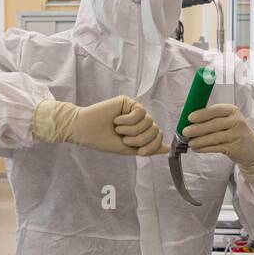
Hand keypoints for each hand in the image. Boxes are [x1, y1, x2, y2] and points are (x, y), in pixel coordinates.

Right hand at [37, 95, 167, 155]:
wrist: (85, 131)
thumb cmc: (102, 140)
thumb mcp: (128, 149)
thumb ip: (148, 148)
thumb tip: (168, 148)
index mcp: (140, 132)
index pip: (158, 137)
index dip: (152, 146)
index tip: (139, 152)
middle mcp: (139, 120)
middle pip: (155, 129)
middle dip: (140, 139)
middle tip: (124, 139)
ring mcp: (134, 110)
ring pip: (148, 121)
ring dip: (131, 130)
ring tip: (118, 129)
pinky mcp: (128, 102)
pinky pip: (140, 112)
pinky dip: (127, 120)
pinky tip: (116, 120)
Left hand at [182, 104, 253, 181]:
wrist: (250, 147)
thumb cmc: (232, 130)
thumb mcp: (224, 119)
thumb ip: (207, 115)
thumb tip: (184, 110)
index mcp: (232, 110)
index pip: (216, 110)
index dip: (203, 113)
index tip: (190, 118)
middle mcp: (237, 121)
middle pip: (215, 124)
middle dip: (198, 128)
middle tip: (185, 132)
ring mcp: (237, 135)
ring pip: (215, 137)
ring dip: (200, 140)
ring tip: (190, 143)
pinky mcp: (235, 147)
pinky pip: (217, 148)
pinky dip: (205, 149)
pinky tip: (197, 149)